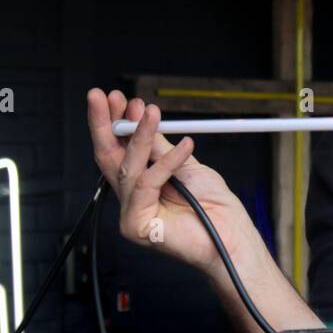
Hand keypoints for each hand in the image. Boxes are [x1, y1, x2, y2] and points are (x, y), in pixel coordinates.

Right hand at [87, 89, 251, 275]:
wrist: (231, 236)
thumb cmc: (213, 206)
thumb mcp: (186, 165)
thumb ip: (161, 147)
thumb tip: (142, 118)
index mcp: (141, 183)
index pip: (118, 150)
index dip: (114, 123)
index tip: (115, 98)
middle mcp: (131, 197)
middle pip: (108, 157)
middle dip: (104, 123)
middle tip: (101, 95)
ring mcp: (131, 212)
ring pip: (129, 166)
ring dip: (139, 135)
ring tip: (150, 111)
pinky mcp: (135, 225)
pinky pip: (148, 184)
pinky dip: (167, 163)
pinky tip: (186, 146)